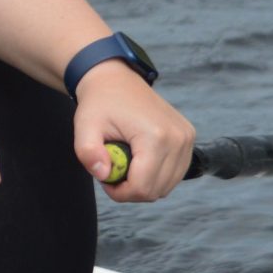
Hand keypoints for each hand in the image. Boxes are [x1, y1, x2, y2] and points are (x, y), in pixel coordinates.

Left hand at [74, 67, 193, 202]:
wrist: (116, 80)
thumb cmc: (100, 103)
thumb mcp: (84, 126)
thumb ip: (88, 153)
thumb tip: (104, 175)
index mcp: (155, 136)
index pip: (142, 188)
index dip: (120, 192)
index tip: (105, 178)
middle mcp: (178, 138)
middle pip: (155, 191)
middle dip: (130, 189)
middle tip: (112, 169)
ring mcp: (187, 138)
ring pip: (166, 186)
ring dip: (143, 183)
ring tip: (125, 162)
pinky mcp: (188, 138)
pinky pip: (174, 174)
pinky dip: (155, 175)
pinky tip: (139, 159)